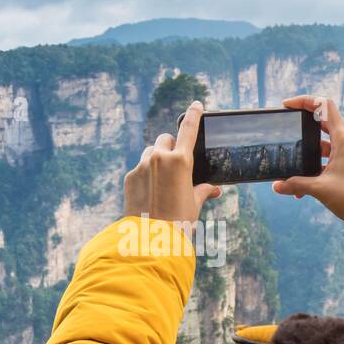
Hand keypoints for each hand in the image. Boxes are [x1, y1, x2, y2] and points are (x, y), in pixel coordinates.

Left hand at [124, 100, 221, 223]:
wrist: (151, 238)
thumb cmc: (178, 221)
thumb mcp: (194, 204)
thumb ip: (203, 190)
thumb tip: (213, 189)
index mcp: (180, 161)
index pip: (188, 129)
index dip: (194, 115)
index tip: (196, 105)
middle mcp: (159, 158)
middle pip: (164, 139)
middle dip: (170, 146)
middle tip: (175, 163)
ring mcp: (142, 166)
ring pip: (150, 152)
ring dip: (157, 159)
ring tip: (162, 181)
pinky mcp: (130, 177)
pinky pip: (140, 168)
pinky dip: (146, 175)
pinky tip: (150, 193)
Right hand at [272, 95, 343, 234]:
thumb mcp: (319, 189)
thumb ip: (296, 184)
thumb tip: (276, 186)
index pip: (324, 105)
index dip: (305, 101)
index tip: (288, 105)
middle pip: (323, 122)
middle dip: (303, 128)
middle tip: (287, 130)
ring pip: (326, 143)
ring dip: (309, 153)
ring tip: (294, 165)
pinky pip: (331, 157)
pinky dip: (318, 166)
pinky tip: (305, 186)